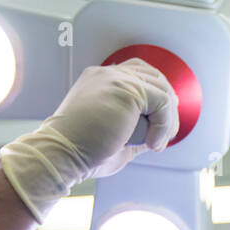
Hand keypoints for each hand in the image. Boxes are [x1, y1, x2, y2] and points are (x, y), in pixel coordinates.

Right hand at [0, 59, 179, 221]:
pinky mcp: (127, 91)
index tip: (160, 125)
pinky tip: (152, 144)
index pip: (138, 74)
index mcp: (99, 81)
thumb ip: (138, 128)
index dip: (155, 97)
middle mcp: (107, 74)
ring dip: (167, 119)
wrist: (61, 155)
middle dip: (166, 106)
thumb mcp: (117, 136)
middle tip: (165, 135)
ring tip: (157, 142)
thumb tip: (161, 132)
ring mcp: (116, 79)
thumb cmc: (83, 153)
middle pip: (154, 76)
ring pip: (162, 90)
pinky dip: (164, 126)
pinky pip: (163, 102)